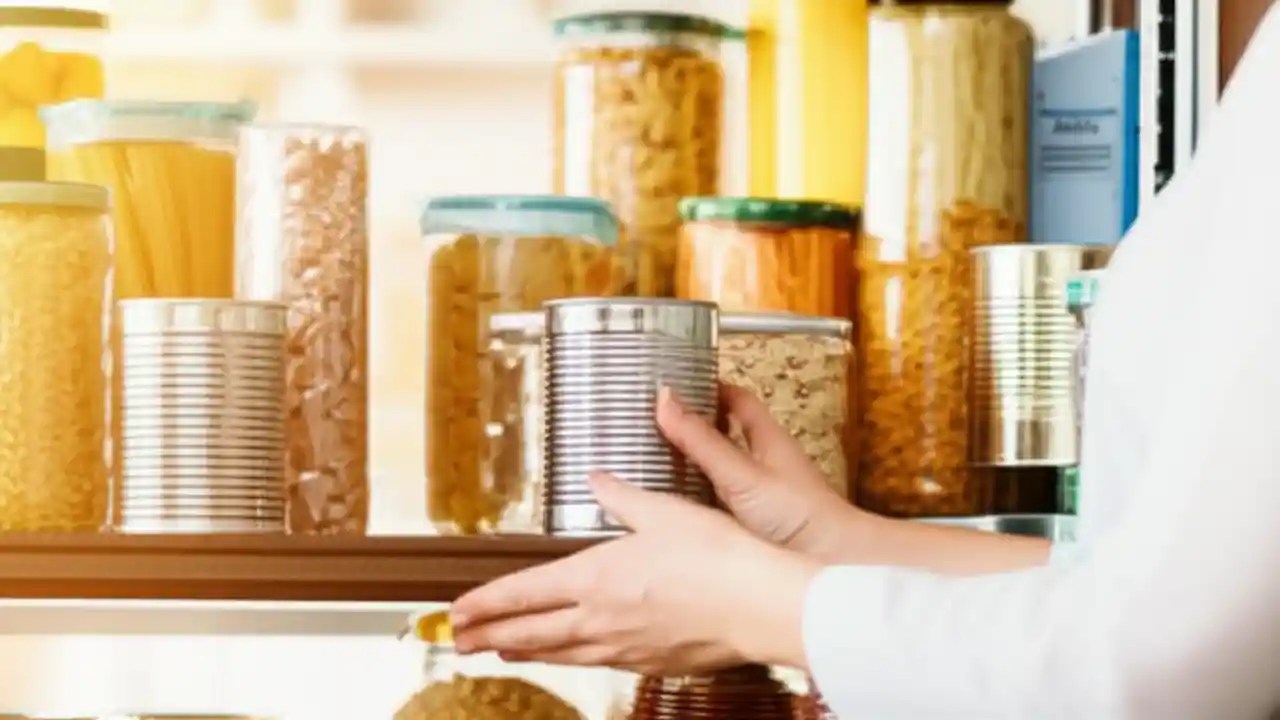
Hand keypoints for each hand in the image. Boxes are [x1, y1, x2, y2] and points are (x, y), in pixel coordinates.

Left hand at [450, 473, 818, 674]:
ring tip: (500, 650)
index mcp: (595, 577)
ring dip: (524, 650)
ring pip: (559, 653)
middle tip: (456, 640)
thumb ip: (621, 496)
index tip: (457, 609)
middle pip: (530, 631)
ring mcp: (624, 646)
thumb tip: (597, 479)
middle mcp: (600, 618)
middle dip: (488, 634)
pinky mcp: (650, 663)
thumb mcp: (662, 510)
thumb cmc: (716, 556)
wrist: (758, 604)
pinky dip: (570, 659)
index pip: (524, 592)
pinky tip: (571, 656)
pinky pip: (596, 663)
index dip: (486, 601)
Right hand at [659, 384, 869, 561]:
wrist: (832, 563)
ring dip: (690, 464)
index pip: (736, 400)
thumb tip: (665, 398)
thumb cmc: (798, 515)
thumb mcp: (741, 474)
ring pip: (716, 469)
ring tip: (649, 458)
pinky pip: (715, 503)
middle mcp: (762, 462)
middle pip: (723, 433)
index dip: (710, 387)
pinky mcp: (751, 524)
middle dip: (692, 426)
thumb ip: (702, 441)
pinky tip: (670, 506)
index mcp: (767, 438)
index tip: (676, 383)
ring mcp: (757, 494)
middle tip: (652, 421)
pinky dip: (693, 499)